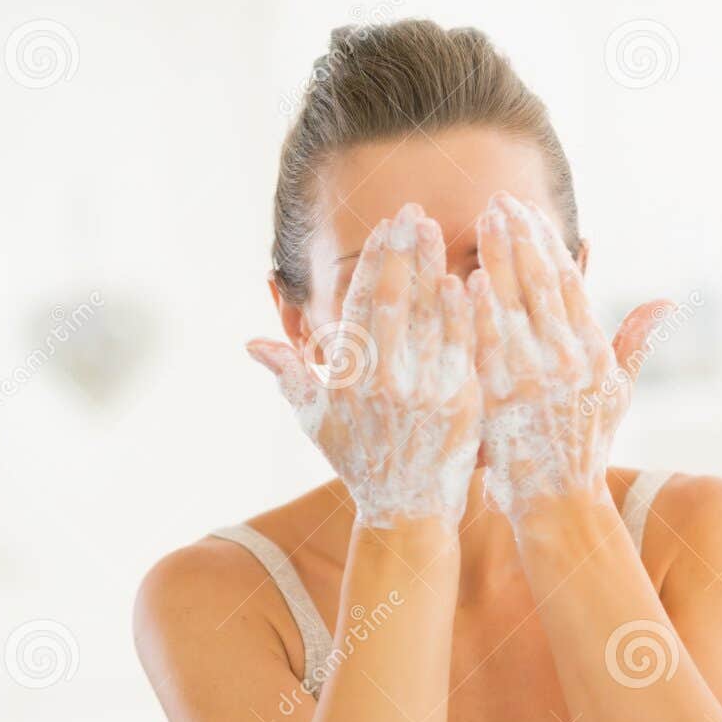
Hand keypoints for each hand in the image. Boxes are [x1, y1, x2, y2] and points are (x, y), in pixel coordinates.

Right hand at [248, 203, 481, 529]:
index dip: (375, 261)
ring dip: (436, 270)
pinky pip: (464, 349)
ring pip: (431, 318)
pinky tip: (471, 281)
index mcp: (349, 378)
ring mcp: (425, 391)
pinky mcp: (460, 403)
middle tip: (415, 212)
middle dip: (405, 252)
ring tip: (440, 231)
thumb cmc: (361, 462)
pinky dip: (466, 315)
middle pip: (396, 301)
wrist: (407, 510)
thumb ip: (289, 376)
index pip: (361, 305)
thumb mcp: (318, 422)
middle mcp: (384, 380)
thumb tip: (251, 343)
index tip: (387, 226)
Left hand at [467, 191, 667, 521]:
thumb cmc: (584, 445)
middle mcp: (569, 363)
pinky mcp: (502, 400)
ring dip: (496, 261)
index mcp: (595, 355)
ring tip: (481, 223)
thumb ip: (635, 343)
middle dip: (519, 238)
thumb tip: (666, 301)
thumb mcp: (617, 394)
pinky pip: (488, 347)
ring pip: (514, 307)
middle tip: (499, 201)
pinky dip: (479, 313)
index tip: (527, 212)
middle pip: (541, 285)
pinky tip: (464, 281)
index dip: (547, 244)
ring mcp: (535, 381)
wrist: (558, 503)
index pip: (569, 284)